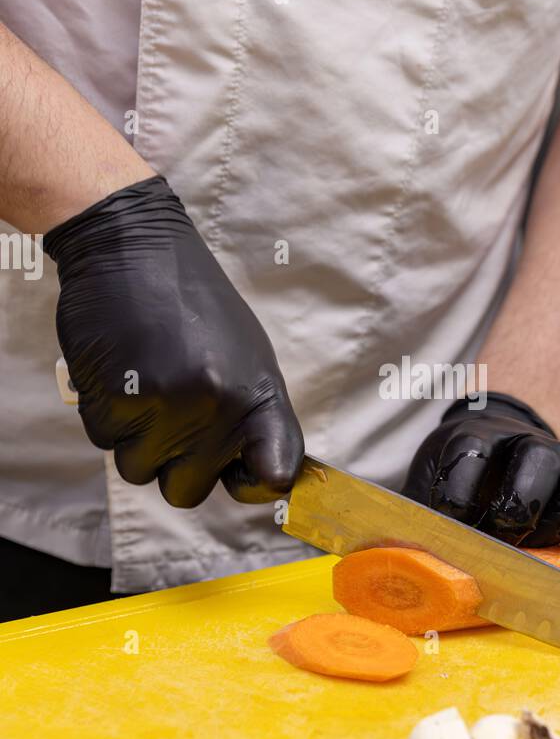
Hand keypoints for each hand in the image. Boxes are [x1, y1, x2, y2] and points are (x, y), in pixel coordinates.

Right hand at [44, 175, 303, 507]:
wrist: (132, 247)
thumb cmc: (191, 305)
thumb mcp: (247, 355)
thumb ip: (254, 418)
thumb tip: (262, 476)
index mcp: (260, 396)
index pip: (276, 473)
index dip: (254, 485)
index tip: (241, 475)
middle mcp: (219, 408)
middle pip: (187, 491)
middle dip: (173, 462)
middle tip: (170, 406)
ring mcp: (166, 407)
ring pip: (139, 470)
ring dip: (134, 437)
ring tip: (144, 379)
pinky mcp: (115, 401)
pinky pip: (104, 441)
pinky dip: (105, 413)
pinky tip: (119, 368)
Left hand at [403, 392, 559, 547]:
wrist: (492, 450)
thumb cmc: (453, 486)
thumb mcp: (421, 494)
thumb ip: (412, 524)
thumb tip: (398, 566)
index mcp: (473, 439)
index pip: (469, 450)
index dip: (459, 487)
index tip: (449, 519)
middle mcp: (528, 443)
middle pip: (539, 457)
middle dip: (522, 502)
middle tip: (506, 533)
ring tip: (548, 542)